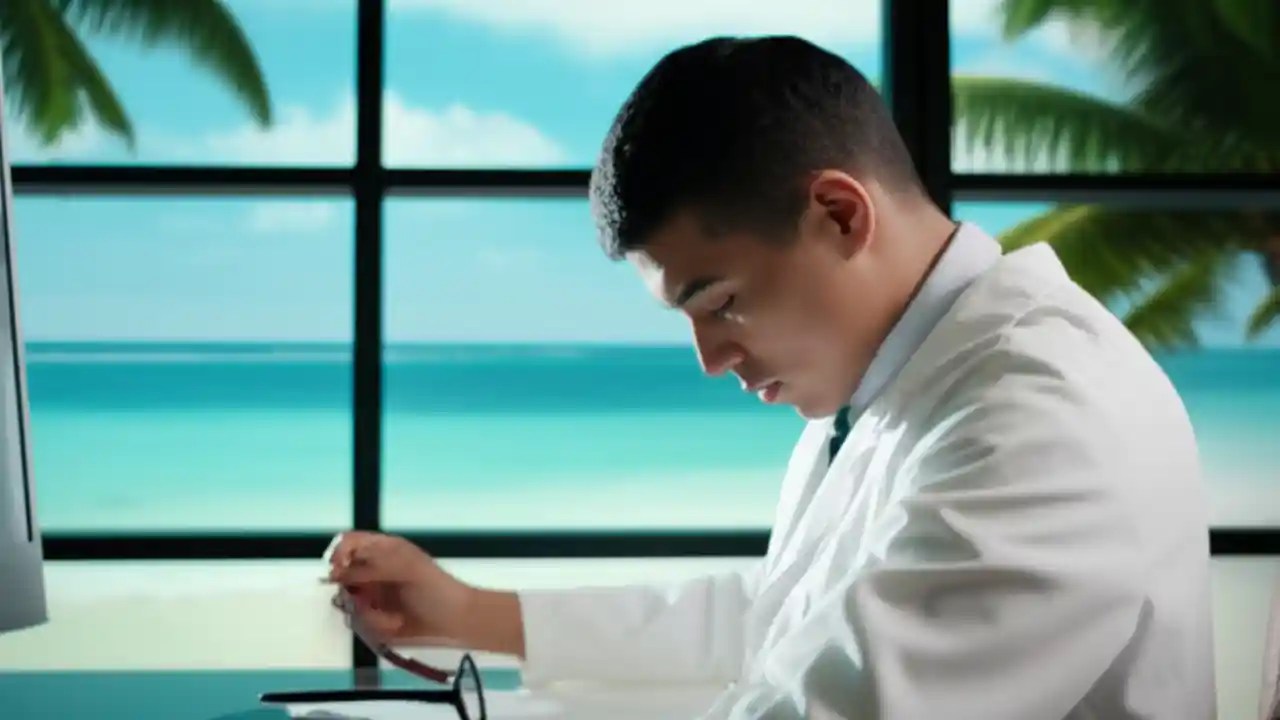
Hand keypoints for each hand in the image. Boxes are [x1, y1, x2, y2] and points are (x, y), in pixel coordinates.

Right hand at [325, 531, 475, 646]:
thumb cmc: (436, 588)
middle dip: (352, 593)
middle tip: (367, 603)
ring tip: (392, 617)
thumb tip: (339, 571)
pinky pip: (362, 621)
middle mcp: (373, 570)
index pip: (348, 543)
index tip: (338, 573)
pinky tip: (395, 624)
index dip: (338, 554)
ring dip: (368, 613)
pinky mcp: (376, 616)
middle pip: (341, 577)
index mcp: (383, 548)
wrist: (455, 620)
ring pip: (349, 603)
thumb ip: (374, 564)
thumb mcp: (407, 568)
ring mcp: (373, 594)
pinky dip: (376, 624)